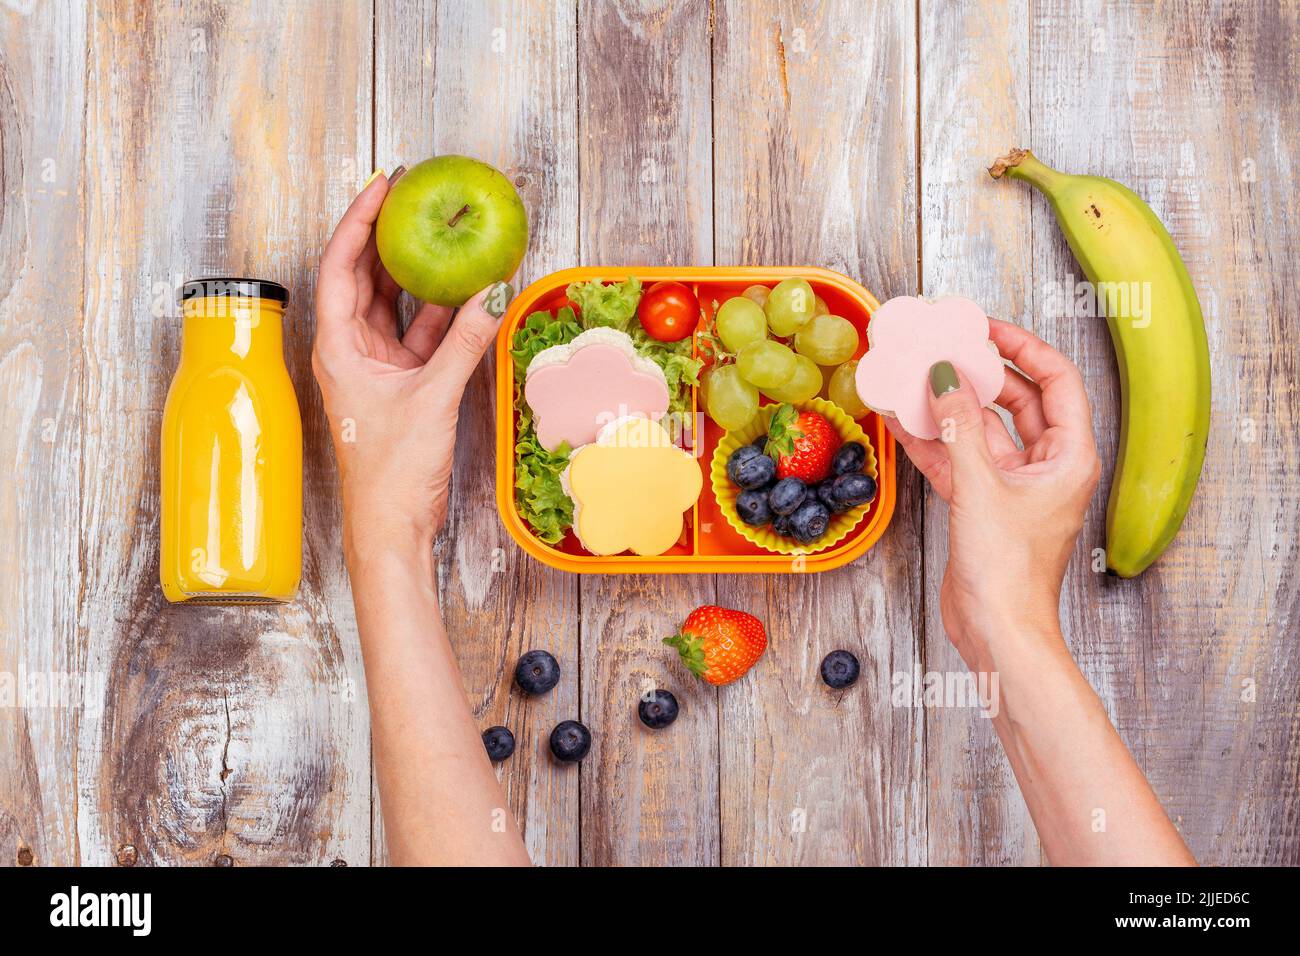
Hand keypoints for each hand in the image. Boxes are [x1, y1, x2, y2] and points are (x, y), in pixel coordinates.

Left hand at [312, 170, 513, 555]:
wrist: (393, 525)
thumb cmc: (390, 470)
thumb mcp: (431, 398)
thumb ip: (464, 344)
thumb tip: (494, 295)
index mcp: (337, 347)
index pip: (341, 266)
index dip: (359, 221)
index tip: (384, 186)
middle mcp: (352, 350)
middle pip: (366, 277)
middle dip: (389, 237)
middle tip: (416, 198)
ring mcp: (379, 367)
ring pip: (398, 306)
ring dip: (422, 275)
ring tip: (446, 235)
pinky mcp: (405, 385)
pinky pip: (424, 336)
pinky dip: (445, 316)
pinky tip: (470, 292)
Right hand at [885, 319, 1100, 669]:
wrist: (998, 634)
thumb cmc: (1009, 573)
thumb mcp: (980, 487)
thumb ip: (959, 428)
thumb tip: (945, 377)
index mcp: (1069, 457)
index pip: (1055, 380)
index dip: (1022, 347)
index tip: (984, 328)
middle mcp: (1046, 467)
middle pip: (1017, 400)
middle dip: (979, 373)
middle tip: (944, 347)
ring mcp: (1013, 486)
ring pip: (981, 430)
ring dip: (949, 407)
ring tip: (915, 376)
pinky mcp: (983, 506)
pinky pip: (958, 460)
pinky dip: (933, 442)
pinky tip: (902, 420)